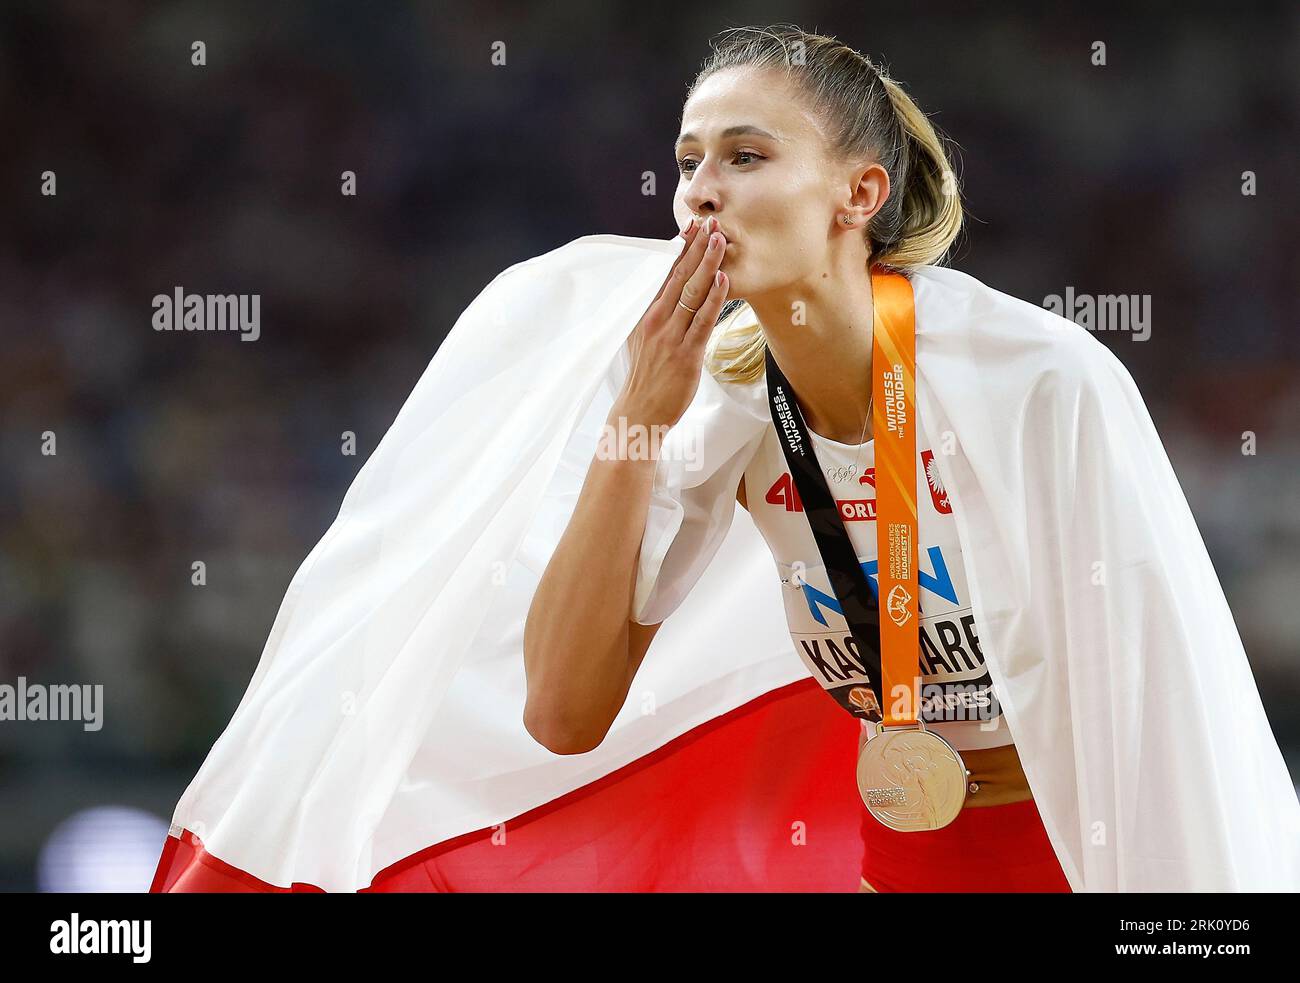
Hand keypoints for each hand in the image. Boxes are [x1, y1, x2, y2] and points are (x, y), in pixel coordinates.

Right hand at [615, 216, 729, 430]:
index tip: (695, 228)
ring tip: (720, 240)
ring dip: (707, 264)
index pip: (667, 275)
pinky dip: (713, 299)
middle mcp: (656, 321)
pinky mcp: (686, 354)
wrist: (639, 413)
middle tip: (712, 223)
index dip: (682, 250)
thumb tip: (676, 299)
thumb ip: (660, 319)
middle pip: (679, 276)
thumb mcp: (645, 342)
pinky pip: (702, 321)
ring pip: (691, 292)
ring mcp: (670, 337)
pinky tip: (723, 280)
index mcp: (647, 315)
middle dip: (697, 247)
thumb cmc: (646, 380)